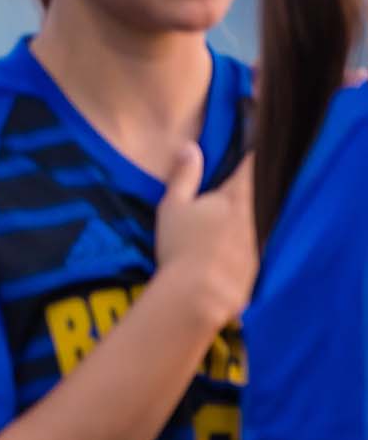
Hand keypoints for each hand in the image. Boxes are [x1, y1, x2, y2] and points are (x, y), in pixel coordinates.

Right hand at [153, 145, 256, 329]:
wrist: (200, 295)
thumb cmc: (182, 246)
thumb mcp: (173, 206)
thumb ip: (184, 176)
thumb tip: (190, 146)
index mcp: (237, 197)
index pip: (255, 167)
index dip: (257, 154)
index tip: (257, 145)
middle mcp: (256, 216)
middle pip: (266, 193)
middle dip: (259, 184)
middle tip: (251, 178)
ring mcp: (261, 242)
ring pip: (265, 220)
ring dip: (256, 215)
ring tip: (240, 215)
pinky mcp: (259, 266)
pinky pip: (261, 245)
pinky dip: (253, 241)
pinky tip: (238, 246)